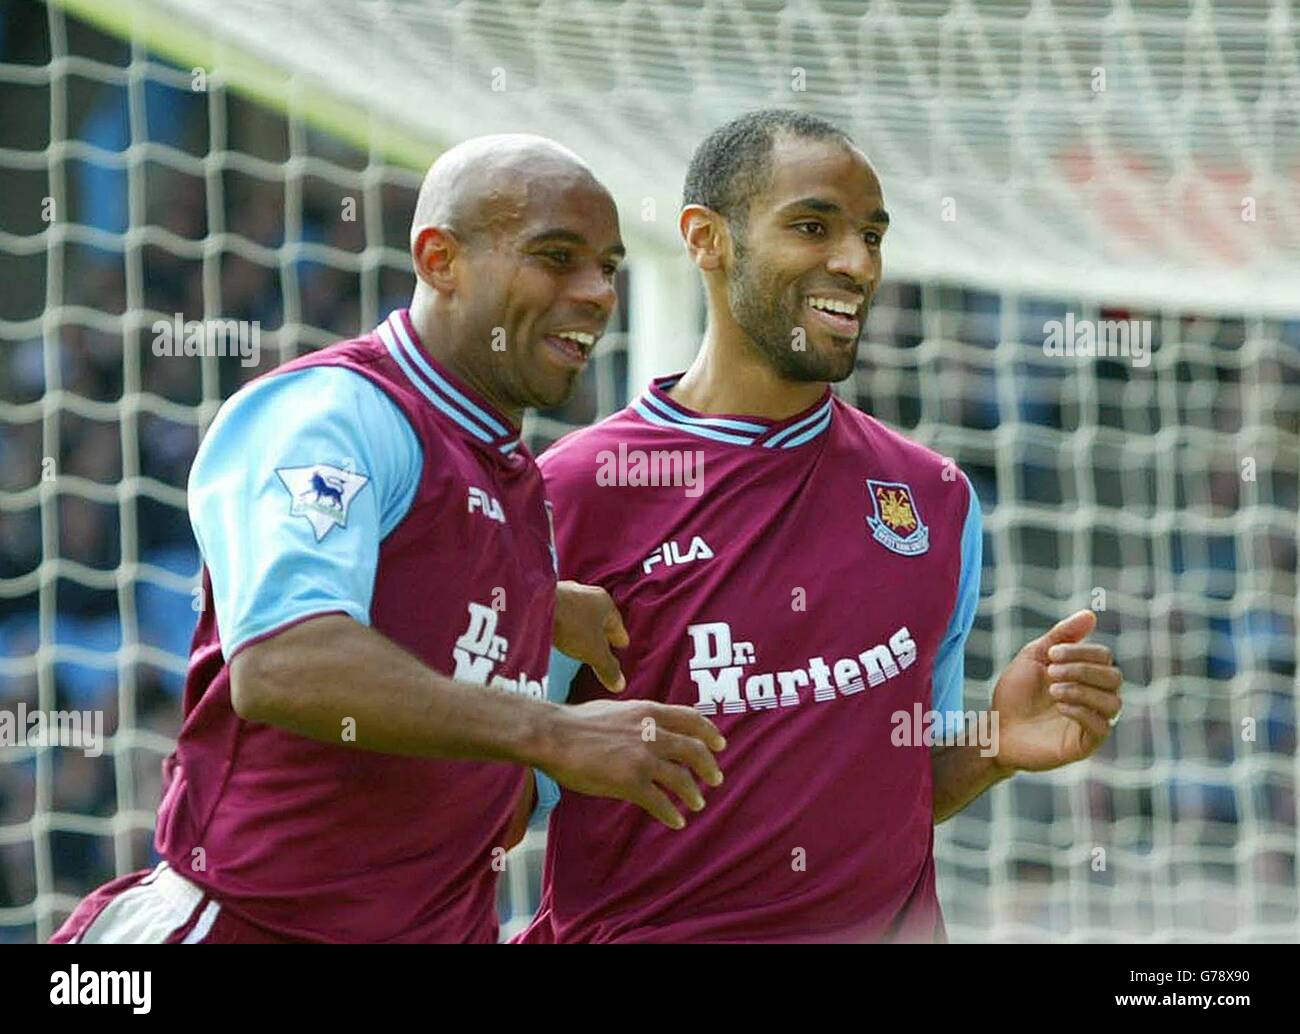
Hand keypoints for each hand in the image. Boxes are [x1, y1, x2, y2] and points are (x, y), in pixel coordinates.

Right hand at [539, 700, 725, 829]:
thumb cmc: (578, 722)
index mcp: (648, 711)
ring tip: (697, 803)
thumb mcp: (617, 708)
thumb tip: (648, 723)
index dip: (709, 732)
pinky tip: (676, 821)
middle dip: (709, 767)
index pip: (691, 719)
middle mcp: (651, 733)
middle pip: (694, 750)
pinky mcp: (630, 782)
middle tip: (715, 779)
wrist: (555, 735)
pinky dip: (671, 814)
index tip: (720, 744)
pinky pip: (660, 802)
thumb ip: (638, 716)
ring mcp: (642, 758)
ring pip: (682, 779)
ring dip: (693, 794)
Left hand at [553, 581, 628, 692]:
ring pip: (579, 613)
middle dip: (600, 631)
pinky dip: (564, 624)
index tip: (622, 645)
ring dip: (581, 627)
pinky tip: (559, 633)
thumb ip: (607, 668)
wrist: (533, 604)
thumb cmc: (571, 625)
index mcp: (604, 603)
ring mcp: (566, 593)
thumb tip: (620, 685)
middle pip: (598, 617)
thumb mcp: (593, 652)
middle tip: (603, 645)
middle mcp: (587, 594)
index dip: (619, 637)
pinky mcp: (546, 596)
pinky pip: (561, 613)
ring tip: (580, 641)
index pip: (617, 624)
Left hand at [992, 609, 1122, 774]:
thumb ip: (1061, 636)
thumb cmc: (1015, 693)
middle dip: (1082, 670)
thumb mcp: (1034, 656)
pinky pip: (1102, 727)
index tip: (1051, 653)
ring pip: (1113, 702)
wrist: (996, 728)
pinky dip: (1082, 712)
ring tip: (1053, 691)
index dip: (1081, 651)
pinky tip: (1059, 706)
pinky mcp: (1085, 744)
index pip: (1104, 657)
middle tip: (1051, 672)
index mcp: (1086, 675)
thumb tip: (1090, 614)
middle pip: (1114, 677)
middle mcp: (1095, 697)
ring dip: (1082, 691)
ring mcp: (1092, 721)